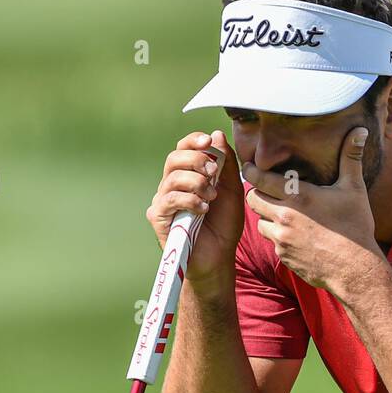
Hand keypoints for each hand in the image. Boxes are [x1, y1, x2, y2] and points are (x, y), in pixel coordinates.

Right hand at [146, 130, 243, 292]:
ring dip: (196, 182)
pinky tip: (203, 209)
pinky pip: (170, 199)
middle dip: (196, 160)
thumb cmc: (224, 225)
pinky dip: (190, 200)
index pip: (183, 148)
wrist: (219, 258)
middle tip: (214, 172)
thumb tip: (217, 134)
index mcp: (187, 176)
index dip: (194, 141)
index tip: (208, 142)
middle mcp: (171, 185)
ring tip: (211, 196)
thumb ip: (226, 164)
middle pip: (174, 158)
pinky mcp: (159, 218)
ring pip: (173, 178)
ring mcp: (163, 201)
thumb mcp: (232, 190)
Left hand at [242, 127, 383, 293]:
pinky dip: (278, 237)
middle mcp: (284, 216)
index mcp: (298, 195)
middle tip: (266, 190)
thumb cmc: (355, 227)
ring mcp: (281, 238)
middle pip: (253, 199)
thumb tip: (360, 130)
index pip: (260, 178)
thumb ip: (351, 158)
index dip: (251, 171)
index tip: (249, 166)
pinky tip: (294, 235)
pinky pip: (272, 242)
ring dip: (266, 216)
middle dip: (257, 193)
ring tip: (282, 213)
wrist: (354, 268)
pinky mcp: (283, 256)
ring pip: (259, 222)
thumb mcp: (354, 189)